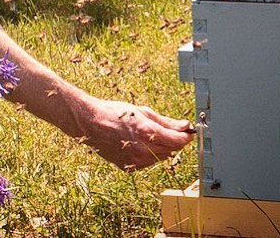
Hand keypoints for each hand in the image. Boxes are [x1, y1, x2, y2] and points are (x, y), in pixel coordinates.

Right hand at [78, 98, 193, 170]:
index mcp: (148, 133)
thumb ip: (166, 121)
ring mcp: (136, 161)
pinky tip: (137, 143)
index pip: (178, 141)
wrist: (91, 123)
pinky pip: (148, 163)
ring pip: (160, 157)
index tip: (188, 132)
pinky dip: (148, 154)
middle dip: (173, 141)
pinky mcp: (130, 168)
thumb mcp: (142, 112)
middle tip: (168, 130)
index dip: (186, 137)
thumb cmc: (115, 113)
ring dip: (160, 148)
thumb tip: (185, 126)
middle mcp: (144, 150)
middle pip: (171, 150)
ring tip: (146, 134)